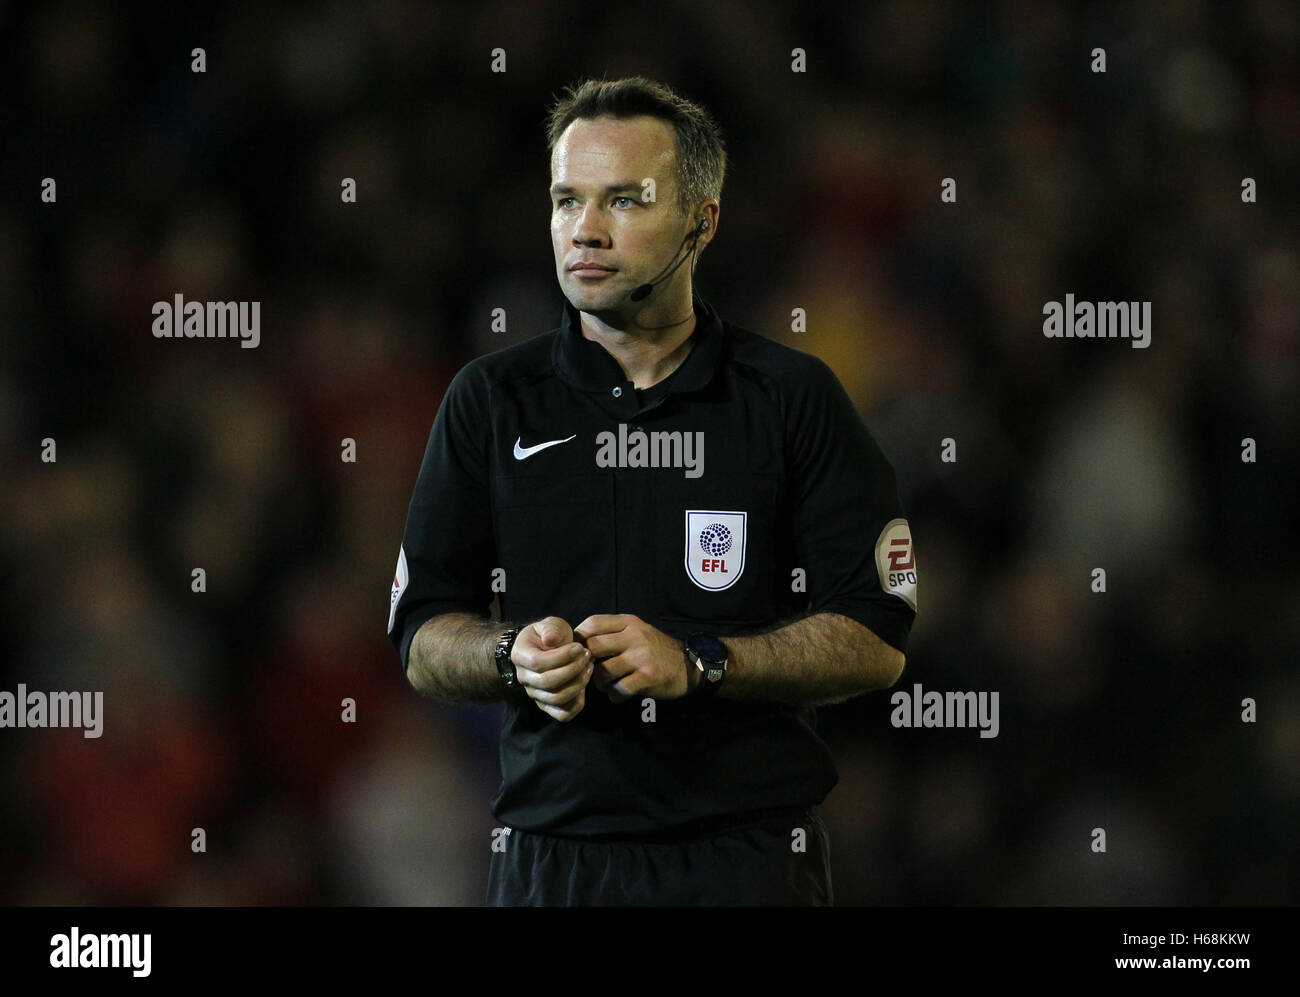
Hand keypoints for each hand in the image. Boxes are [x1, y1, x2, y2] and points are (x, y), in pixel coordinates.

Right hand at [511, 616, 593, 721]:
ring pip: (556, 698)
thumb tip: (551, 640)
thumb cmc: (550, 635)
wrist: (548, 649)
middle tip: (588, 655)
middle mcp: (524, 678)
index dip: (562, 657)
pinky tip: (584, 684)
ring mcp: (535, 694)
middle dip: (573, 669)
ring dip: (578, 684)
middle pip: (548, 682)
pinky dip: (577, 703)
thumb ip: (551, 629)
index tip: (579, 647)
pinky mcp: (547, 705)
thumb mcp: (551, 624)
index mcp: (521, 655)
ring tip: (589, 667)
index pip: (538, 662)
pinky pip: (563, 714)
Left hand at [575, 614, 691, 702]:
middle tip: (589, 672)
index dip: (579, 636)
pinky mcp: (648, 677)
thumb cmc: (657, 650)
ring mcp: (641, 657)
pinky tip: (619, 694)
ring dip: (599, 684)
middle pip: (593, 647)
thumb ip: (614, 633)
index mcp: (629, 622)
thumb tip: (581, 642)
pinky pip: (619, 689)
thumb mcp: (638, 631)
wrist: (689, 665)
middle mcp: (635, 636)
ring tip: (606, 686)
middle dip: (586, 663)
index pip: (593, 622)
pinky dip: (614, 696)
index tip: (576, 650)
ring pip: (603, 672)